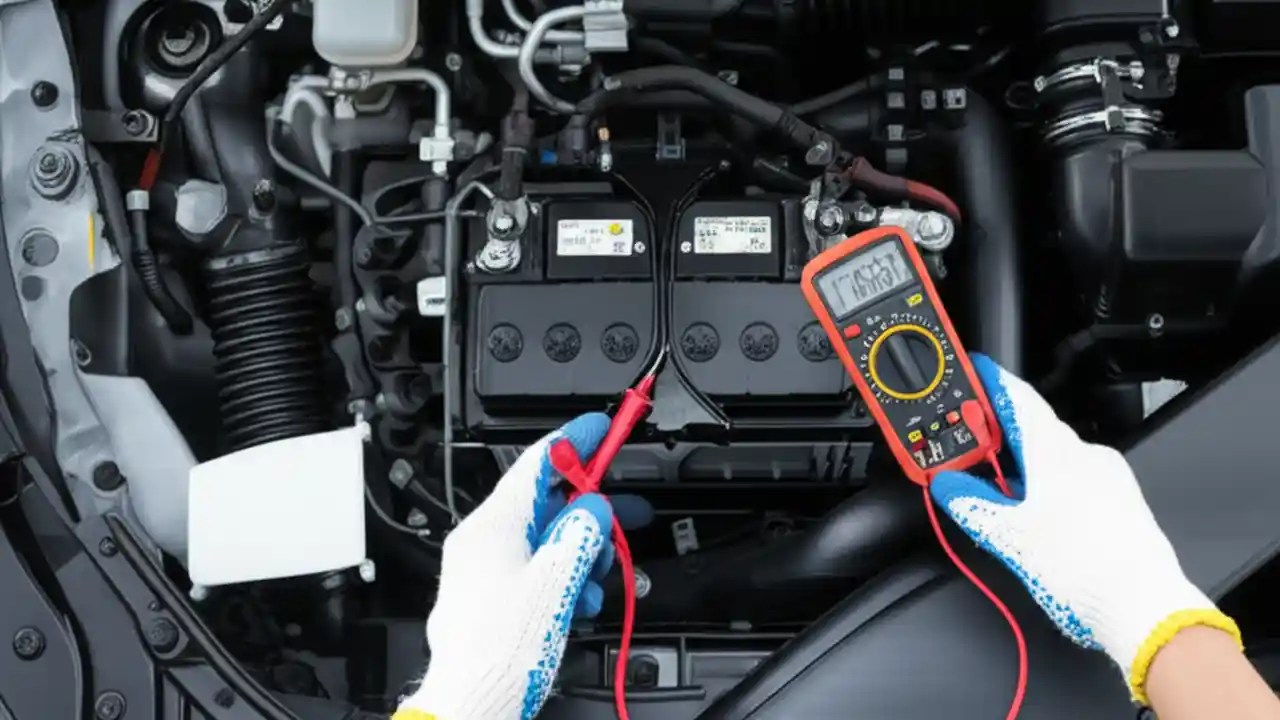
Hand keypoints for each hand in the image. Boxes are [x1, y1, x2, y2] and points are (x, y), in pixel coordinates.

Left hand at [395, 414, 615, 719]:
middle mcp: (484, 541)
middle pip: (548, 503)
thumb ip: (580, 536)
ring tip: (604, 575)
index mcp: (493, 525)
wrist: (470, 705)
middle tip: (631, 509)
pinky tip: (582, 602)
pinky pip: (537, 571)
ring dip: (584, 554)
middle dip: (593, 510)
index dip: (577, 440)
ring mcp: (486, 569)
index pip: (539, 462)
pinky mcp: (493, 597)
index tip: (605, 426)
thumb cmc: (500, 650)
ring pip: (547, 540)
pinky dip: (566, 580)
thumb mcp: (555, 584)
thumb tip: (593, 508)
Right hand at [929, 355, 1240, 703]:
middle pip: (1034, 431)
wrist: (1144, 609)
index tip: (976, 370)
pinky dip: (1049, 488)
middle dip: (999, 438)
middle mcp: (1087, 456)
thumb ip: (971, 505)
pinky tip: (1036, 519)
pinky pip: (1076, 482)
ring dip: (1023, 469)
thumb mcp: (1008, 537)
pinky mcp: (1121, 504)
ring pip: (1055, 460)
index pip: (1018, 398)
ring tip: (996, 497)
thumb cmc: (1084, 569)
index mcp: (1056, 451)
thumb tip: (948, 486)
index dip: (992, 382)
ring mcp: (1109, 479)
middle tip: (968, 447)